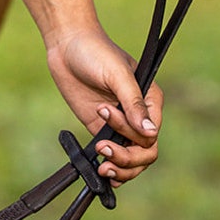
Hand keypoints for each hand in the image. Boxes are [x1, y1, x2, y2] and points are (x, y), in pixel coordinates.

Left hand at [46, 26, 162, 183]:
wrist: (67, 46)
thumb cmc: (96, 51)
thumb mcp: (116, 74)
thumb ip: (133, 103)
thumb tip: (150, 132)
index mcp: (150, 99)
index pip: (152, 133)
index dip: (133, 135)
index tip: (106, 115)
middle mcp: (138, 115)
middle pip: (145, 152)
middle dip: (127, 158)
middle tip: (103, 149)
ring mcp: (121, 124)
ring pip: (133, 160)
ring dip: (120, 168)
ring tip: (102, 166)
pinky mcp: (102, 129)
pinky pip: (114, 156)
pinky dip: (113, 169)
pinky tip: (103, 173)